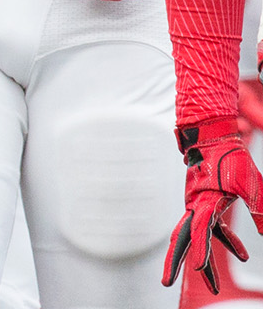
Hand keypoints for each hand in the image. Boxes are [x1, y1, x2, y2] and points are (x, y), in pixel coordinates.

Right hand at [165, 119, 262, 294]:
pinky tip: (242, 255)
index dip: (200, 251)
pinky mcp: (206, 205)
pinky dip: (226, 243)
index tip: (199, 268)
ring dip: (204, 261)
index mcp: (203, 202)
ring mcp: (198, 206)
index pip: (199, 231)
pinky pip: (212, 229)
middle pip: (181, 240)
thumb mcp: (251, 183)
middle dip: (175, 263)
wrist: (212, 136)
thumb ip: (259, 207)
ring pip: (195, 238)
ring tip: (213, 285)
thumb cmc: (229, 156)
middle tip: (166, 283)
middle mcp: (195, 207)